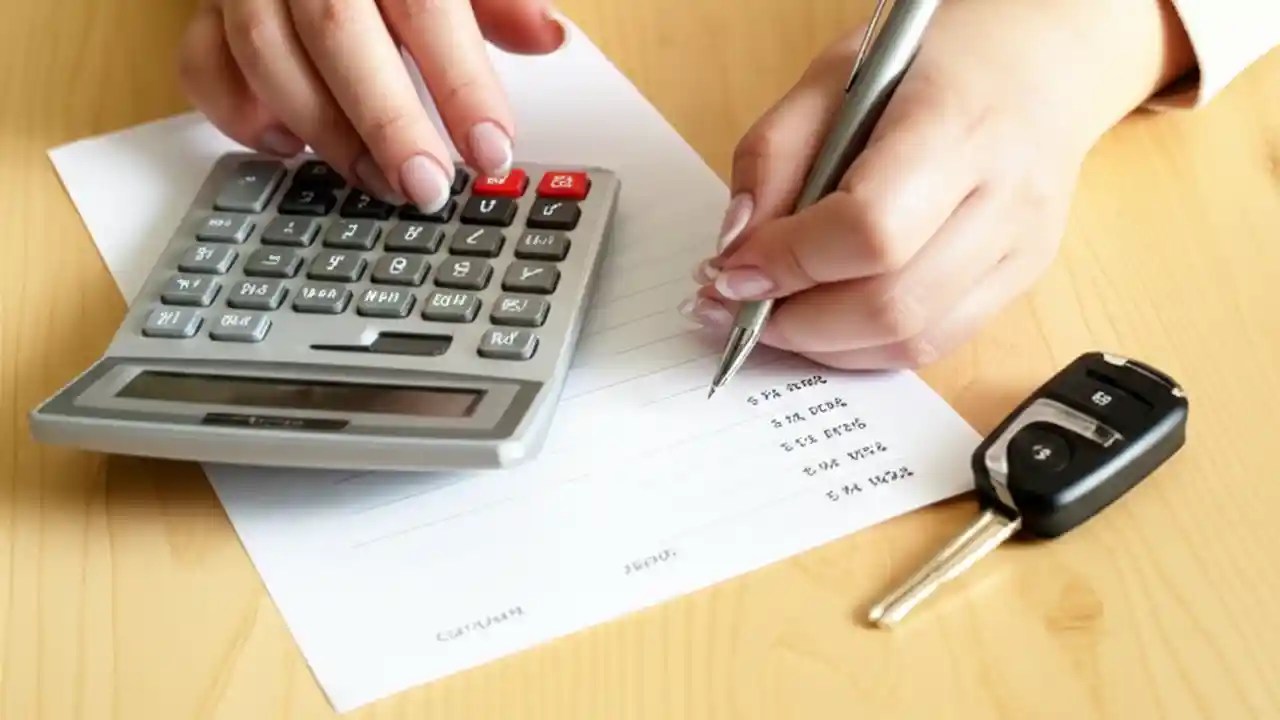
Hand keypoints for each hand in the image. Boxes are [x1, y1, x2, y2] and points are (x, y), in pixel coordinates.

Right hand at [177, 0, 565, 210]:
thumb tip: (545, 37)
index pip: (429, 9)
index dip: (462, 86)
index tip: (492, 150)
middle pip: (339, 35)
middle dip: (386, 124)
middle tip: (426, 189)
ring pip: (265, 53)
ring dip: (324, 132)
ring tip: (376, 183)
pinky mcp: (207, 7)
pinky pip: (204, 62)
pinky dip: (239, 113)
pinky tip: (288, 145)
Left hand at [684, 0, 1193, 368]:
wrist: (1039, 60)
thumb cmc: (932, 61)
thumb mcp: (833, 75)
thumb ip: (774, 155)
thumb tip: (736, 246)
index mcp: (957, 125)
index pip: (870, 229)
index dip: (790, 262)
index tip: (731, 270)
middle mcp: (1004, 196)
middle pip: (893, 303)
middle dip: (796, 321)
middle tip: (739, 305)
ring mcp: (1020, 248)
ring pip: (913, 339)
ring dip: (825, 344)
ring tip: (775, 316)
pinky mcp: (1020, 280)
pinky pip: (935, 344)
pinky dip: (867, 348)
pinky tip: (827, 321)